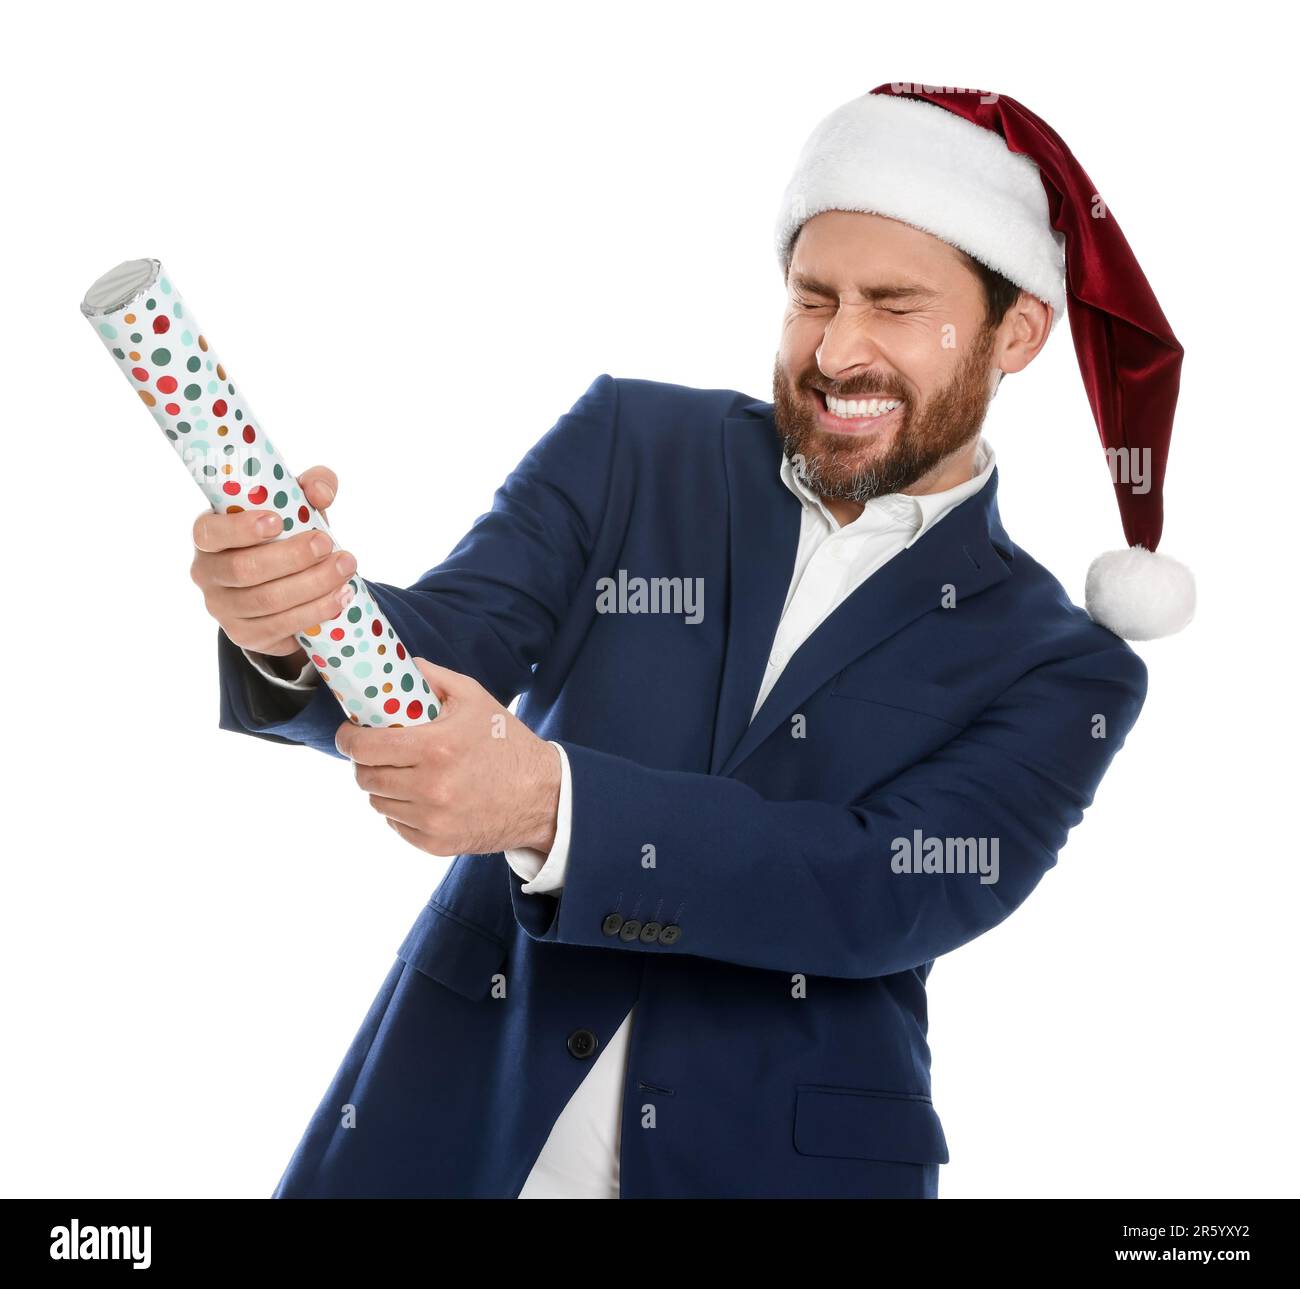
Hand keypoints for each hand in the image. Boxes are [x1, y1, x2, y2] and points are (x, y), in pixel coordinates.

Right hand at [191, 464, 355, 661]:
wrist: (284, 585)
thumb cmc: (284, 534)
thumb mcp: (294, 506)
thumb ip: (310, 486)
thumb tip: (321, 491)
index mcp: (208, 534)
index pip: (210, 532)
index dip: (240, 529)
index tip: (277, 521)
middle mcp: (206, 572)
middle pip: (245, 570)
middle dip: (292, 557)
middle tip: (328, 543)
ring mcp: (223, 608)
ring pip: (267, 601)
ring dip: (312, 585)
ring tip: (345, 568)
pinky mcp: (246, 634)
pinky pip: (281, 626)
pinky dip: (315, 611)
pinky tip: (340, 598)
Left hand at [337, 658, 561, 857]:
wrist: (543, 796)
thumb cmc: (507, 742)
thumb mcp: (475, 698)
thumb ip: (433, 677)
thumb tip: (398, 663)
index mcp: (435, 747)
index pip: (364, 747)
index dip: (348, 738)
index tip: (350, 732)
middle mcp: (430, 787)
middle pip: (365, 777)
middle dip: (364, 761)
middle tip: (377, 752)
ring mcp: (432, 819)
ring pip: (377, 803)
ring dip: (382, 787)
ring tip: (403, 773)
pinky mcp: (436, 843)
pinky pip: (396, 825)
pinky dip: (401, 811)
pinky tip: (421, 797)